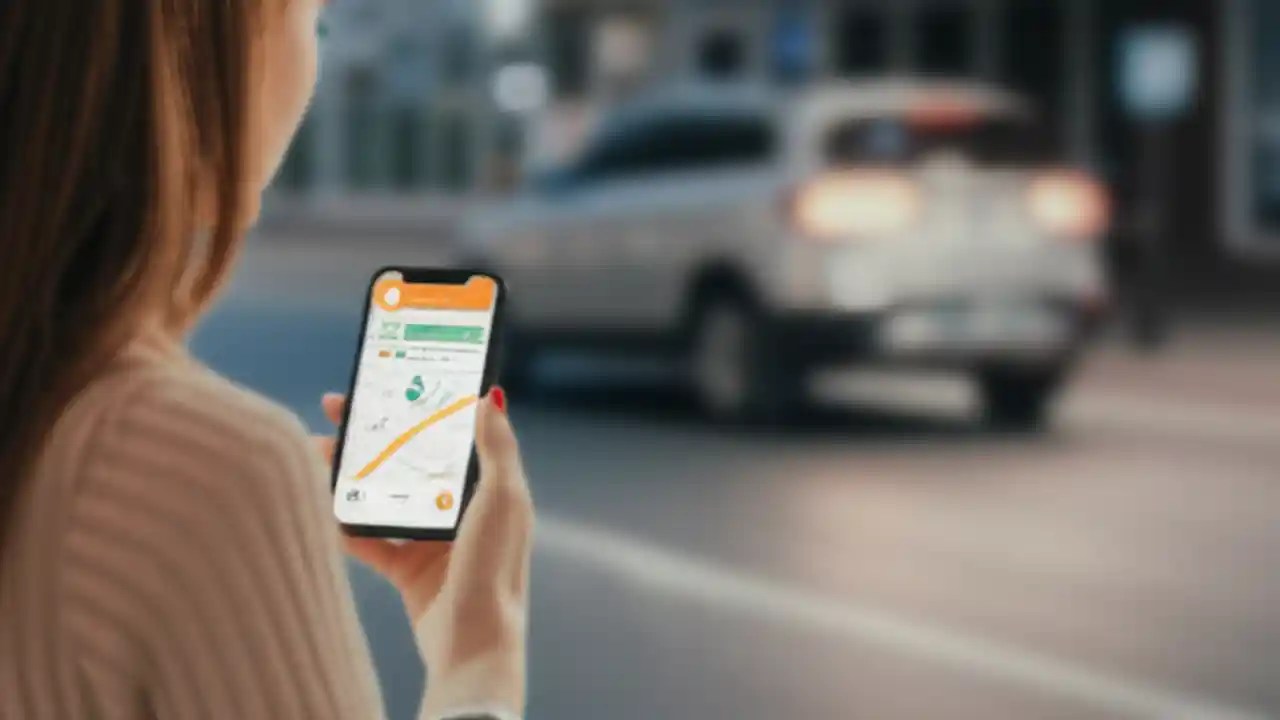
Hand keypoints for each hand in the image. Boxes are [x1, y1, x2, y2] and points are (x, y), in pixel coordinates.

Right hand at [318, 391, 533, 714]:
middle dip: (371, 434)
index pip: (449, 434)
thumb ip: (496, 447)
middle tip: (333, 408)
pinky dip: (345, 525)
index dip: (418, 406)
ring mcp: (433, 541)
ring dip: (349, 474)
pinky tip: (319, 506)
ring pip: (383, 495)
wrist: (473, 645)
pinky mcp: (409, 571)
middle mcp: (462, 511)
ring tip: (314, 452)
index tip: (386, 381)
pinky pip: (369, 540)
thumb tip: (490, 394)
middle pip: (409, 460)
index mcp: (488, 489)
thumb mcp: (503, 499)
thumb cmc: (495, 569)